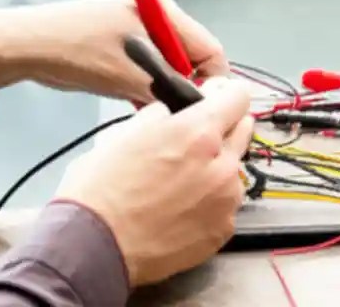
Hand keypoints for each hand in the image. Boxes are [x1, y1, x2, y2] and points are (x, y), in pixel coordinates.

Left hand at [0, 0, 228, 103]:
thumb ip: (170, 90)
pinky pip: (147, 68)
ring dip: (163, 90)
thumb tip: (200, 109)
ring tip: (150, 112)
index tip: (205, 113)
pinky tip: (133, 104)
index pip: (209, 48)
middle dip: (186, 87)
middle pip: (191, 57)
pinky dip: (145, 87)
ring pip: (168, 66)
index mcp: (162, 10)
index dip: (213, 83)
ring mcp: (136, 28)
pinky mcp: (121, 44)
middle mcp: (155, 14)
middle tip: (175, 116)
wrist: (27, 45)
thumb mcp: (130, 76)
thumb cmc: (78, 52)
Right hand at [53, 77, 253, 286]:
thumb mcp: (124, 133)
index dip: (223, 94)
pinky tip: (181, 210)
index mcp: (198, 133)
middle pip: (243, 130)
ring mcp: (226, 202)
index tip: (213, 100)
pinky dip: (211, 202)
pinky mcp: (223, 231)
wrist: (96, 246)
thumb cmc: (101, 187)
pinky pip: (226, 205)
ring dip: (217, 168)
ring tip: (181, 183)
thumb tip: (171, 114)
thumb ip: (159, 117)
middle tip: (193, 140)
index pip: (238, 95)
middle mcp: (222, 165)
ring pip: (234, 170)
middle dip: (223, 128)